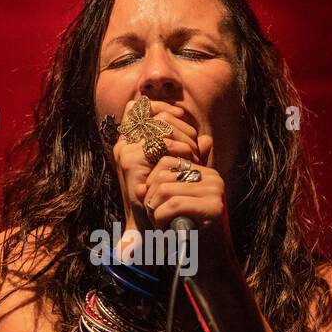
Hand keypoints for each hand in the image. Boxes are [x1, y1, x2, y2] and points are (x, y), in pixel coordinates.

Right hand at [111, 98, 201, 236]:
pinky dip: (179, 145)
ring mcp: (126, 151)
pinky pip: (160, 140)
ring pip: (159, 122)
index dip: (164, 108)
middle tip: (193, 141)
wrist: (153, 225)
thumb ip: (192, 157)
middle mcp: (124, 143)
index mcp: (132, 143)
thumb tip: (207, 140)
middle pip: (153, 111)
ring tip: (193, 152)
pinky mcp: (131, 159)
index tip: (184, 120)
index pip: (142, 107)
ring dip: (182, 134)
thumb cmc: (167, 201)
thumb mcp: (182, 176)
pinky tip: (190, 157)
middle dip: (179, 123)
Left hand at [140, 135, 238, 274]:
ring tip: (163, 228)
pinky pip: (171, 205)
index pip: (166, 162)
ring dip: (155, 212)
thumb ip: (156, 195)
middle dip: (152, 200)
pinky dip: (162, 221)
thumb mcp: (170, 212)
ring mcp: (215, 192)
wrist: (211, 267)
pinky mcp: (213, 207)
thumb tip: (139, 188)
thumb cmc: (189, 239)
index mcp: (205, 174)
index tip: (154, 206)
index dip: (151, 184)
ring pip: (164, 190)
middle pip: (163, 176)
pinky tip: (168, 233)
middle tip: (157, 221)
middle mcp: (213, 178)